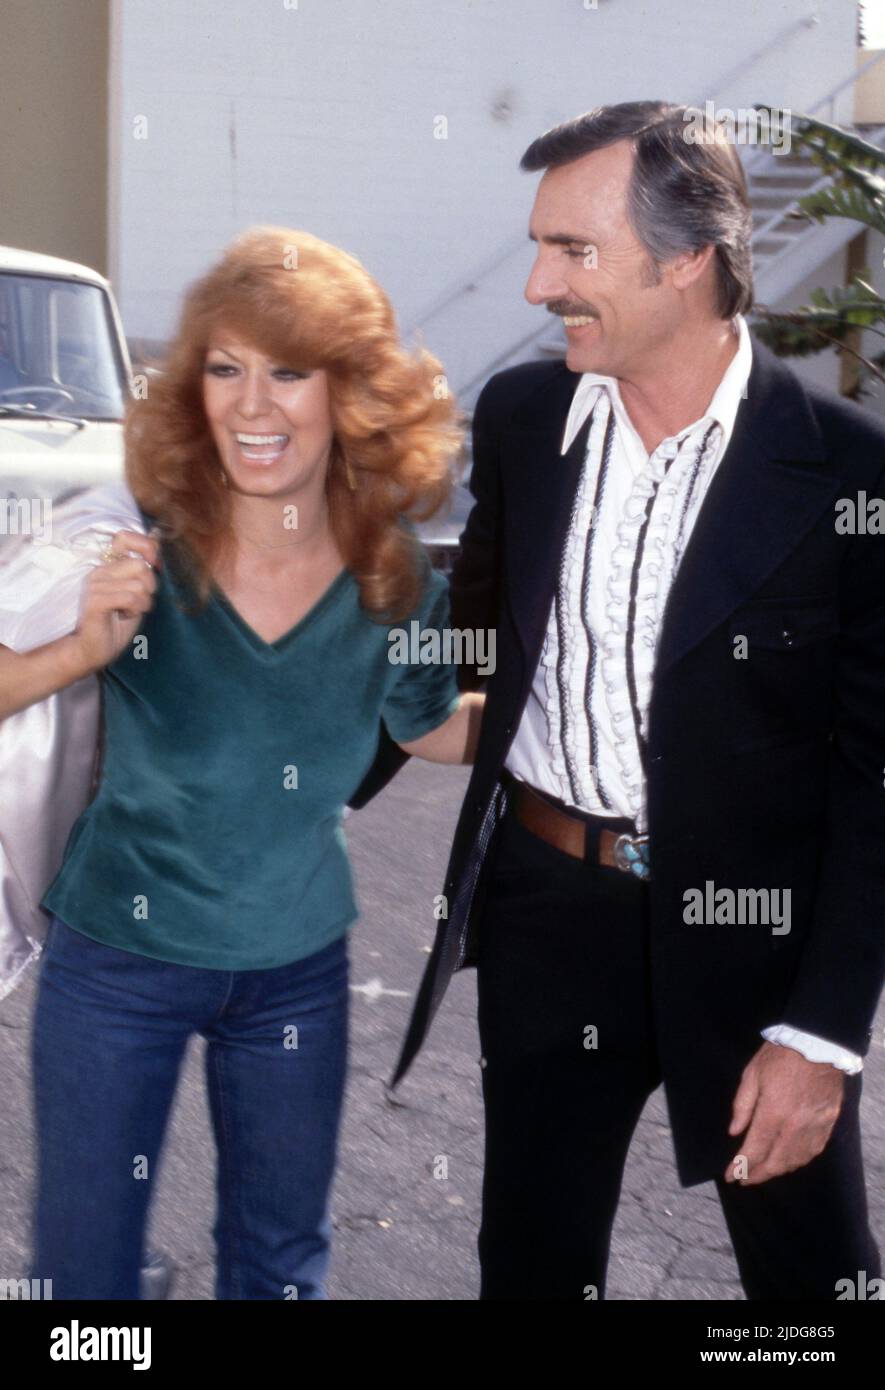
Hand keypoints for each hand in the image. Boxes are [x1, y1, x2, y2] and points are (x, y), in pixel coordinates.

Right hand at [72, 530, 159, 672]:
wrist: (93, 650)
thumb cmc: (116, 624)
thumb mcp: (136, 595)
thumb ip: (144, 574)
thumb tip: (158, 549)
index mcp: (108, 567)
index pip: (125, 538)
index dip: (146, 547)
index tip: (154, 565)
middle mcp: (99, 571)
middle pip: (141, 566)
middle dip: (149, 587)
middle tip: (138, 603)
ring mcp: (95, 584)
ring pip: (139, 585)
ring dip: (142, 603)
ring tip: (128, 612)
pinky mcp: (95, 600)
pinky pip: (130, 597)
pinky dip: (135, 609)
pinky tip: (125, 615)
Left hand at [724, 1040, 843, 1185]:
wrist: (818, 1044)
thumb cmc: (780, 1056)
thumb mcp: (752, 1074)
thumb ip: (742, 1106)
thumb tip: (734, 1132)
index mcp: (773, 1113)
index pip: (754, 1150)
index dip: (740, 1166)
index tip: (730, 1176)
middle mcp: (795, 1126)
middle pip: (775, 1162)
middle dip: (757, 1174)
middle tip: (744, 1179)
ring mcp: (815, 1127)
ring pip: (795, 1160)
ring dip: (777, 1170)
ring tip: (763, 1172)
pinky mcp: (828, 1124)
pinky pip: (812, 1151)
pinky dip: (798, 1161)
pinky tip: (788, 1161)